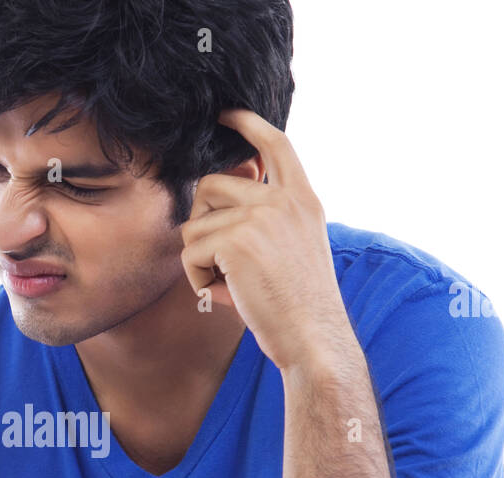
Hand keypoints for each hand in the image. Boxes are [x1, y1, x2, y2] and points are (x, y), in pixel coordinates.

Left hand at [180, 107, 352, 370]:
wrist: (314, 337)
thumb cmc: (299, 306)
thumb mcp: (294, 249)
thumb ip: (265, 221)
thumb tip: (210, 207)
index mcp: (302, 200)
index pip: (276, 145)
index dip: (248, 124)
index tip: (227, 114)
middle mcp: (283, 200)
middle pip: (210, 186)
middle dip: (203, 224)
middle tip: (224, 263)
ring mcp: (260, 216)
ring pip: (194, 225)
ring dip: (202, 260)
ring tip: (235, 285)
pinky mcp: (236, 239)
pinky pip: (190, 253)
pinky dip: (199, 280)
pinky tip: (227, 294)